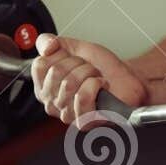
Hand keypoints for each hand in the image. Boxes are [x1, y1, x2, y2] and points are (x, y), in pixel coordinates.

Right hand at [30, 33, 147, 124]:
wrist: (125, 78)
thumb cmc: (102, 68)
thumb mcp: (73, 47)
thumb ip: (51, 43)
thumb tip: (45, 46)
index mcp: (44, 87)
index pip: (40, 65)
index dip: (61, 54)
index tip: (74, 58)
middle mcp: (52, 104)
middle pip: (55, 72)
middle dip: (78, 63)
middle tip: (89, 68)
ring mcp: (67, 114)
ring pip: (69, 83)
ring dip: (89, 73)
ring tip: (96, 77)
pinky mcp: (84, 121)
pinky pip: (82, 97)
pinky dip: (96, 84)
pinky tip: (101, 85)